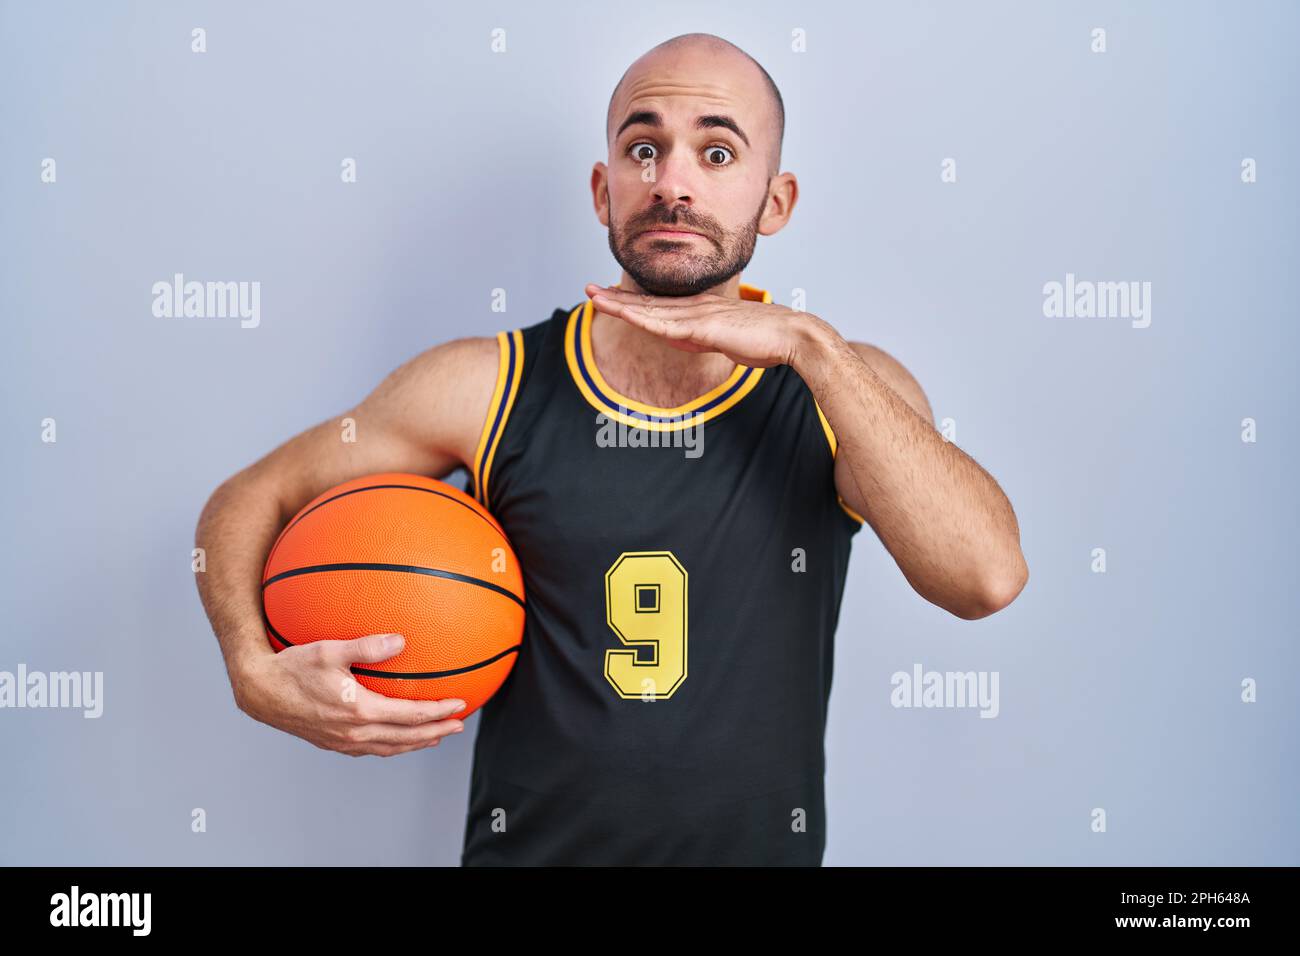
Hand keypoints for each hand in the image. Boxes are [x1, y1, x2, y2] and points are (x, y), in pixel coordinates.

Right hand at [233, 633, 467, 756]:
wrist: (258, 691)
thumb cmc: (292, 667)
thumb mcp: (330, 650)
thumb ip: (368, 646)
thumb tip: (401, 640)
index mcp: (359, 712)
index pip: (411, 716)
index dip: (439, 713)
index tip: (460, 706)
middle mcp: (353, 733)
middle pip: (406, 738)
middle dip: (436, 732)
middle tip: (459, 726)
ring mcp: (342, 742)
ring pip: (390, 749)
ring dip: (416, 743)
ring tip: (435, 736)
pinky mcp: (332, 743)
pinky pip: (371, 750)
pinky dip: (392, 746)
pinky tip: (396, 738)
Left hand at [584, 283, 817, 367]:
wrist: (793, 336)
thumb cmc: (767, 340)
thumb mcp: (727, 340)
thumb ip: (706, 338)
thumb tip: (688, 339)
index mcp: (702, 309)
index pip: (660, 306)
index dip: (633, 301)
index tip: (611, 297)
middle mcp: (697, 307)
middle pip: (648, 303)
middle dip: (616, 297)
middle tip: (589, 289)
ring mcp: (699, 314)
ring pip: (651, 310)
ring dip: (620, 304)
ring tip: (594, 297)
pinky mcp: (705, 326)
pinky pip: (666, 324)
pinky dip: (643, 320)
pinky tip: (624, 316)